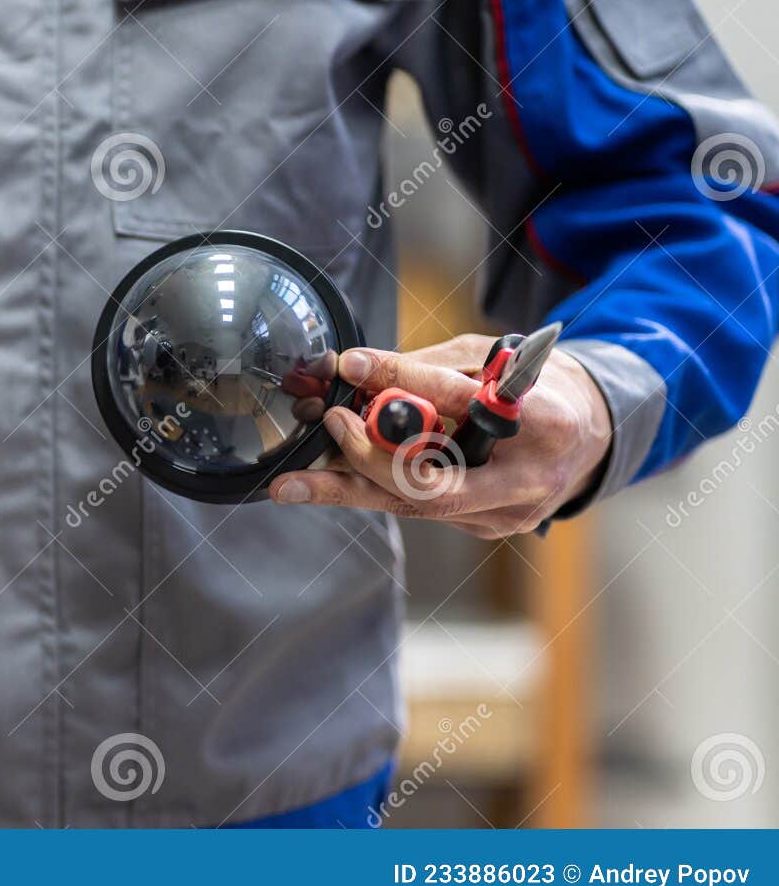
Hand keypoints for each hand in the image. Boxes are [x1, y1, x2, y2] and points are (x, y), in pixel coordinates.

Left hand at [270, 334, 612, 536]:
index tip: (352, 365)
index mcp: (543, 423)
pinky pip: (418, 508)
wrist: (592, 435)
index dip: (402, 383)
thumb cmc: (540, 388)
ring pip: (414, 506)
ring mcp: (505, 513)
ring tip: (292, 484)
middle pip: (432, 485)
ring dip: (348, 490)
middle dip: (368, 459)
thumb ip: (432, 367)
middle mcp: (525, 479)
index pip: (461, 402)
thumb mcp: (494, 358)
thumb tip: (359, 370)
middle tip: (328, 425)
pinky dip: (372, 489)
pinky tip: (330, 480)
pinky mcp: (484, 527)